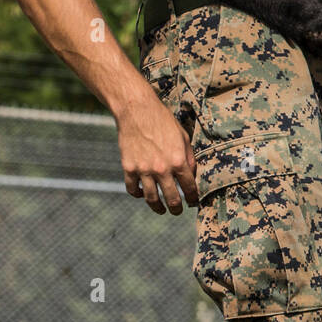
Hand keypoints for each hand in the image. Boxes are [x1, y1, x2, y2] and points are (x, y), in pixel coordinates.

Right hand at [116, 92, 198, 213]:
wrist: (136, 110)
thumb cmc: (162, 120)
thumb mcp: (183, 136)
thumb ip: (189, 157)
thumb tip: (192, 175)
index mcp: (178, 161)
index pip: (189, 187)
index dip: (193, 198)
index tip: (193, 203)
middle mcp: (162, 169)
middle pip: (172, 199)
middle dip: (177, 208)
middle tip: (177, 211)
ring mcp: (143, 170)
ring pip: (151, 199)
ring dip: (157, 208)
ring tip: (161, 210)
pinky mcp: (128, 168)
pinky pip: (133, 189)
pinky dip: (137, 194)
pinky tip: (142, 194)